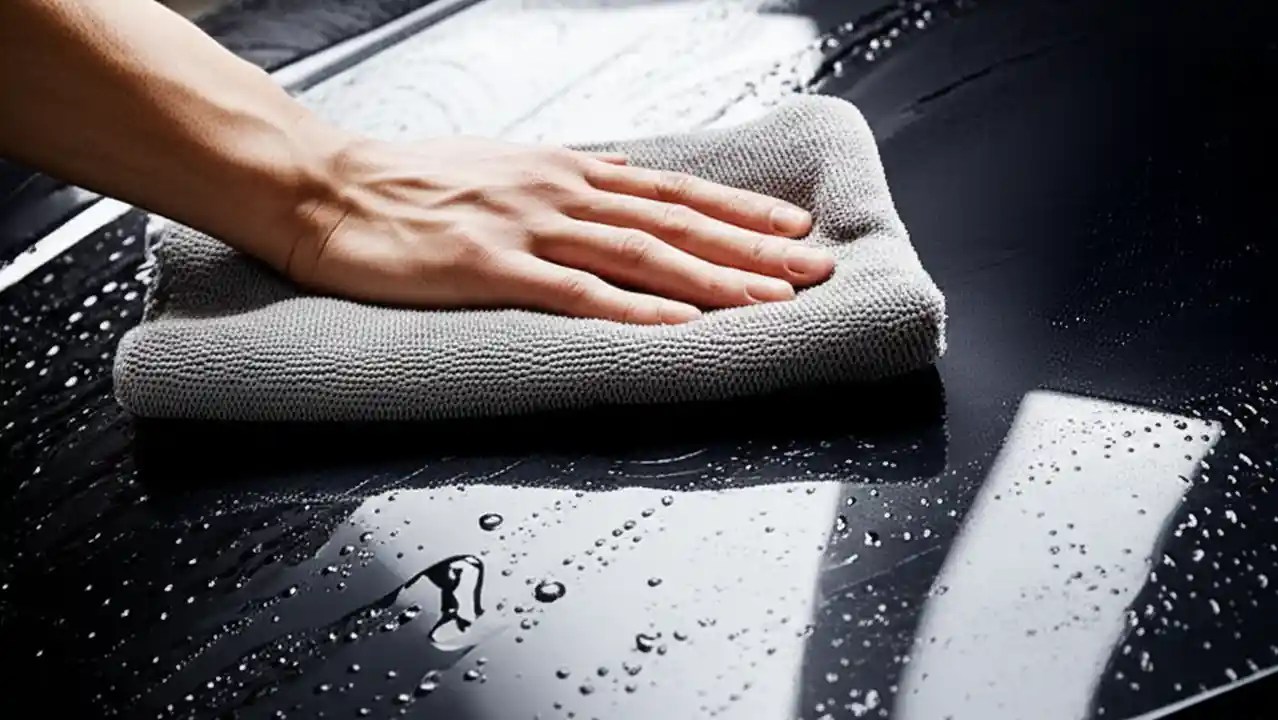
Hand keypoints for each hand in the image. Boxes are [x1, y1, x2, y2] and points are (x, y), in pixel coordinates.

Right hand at [283, 136, 834, 323]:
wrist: (326, 187)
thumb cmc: (407, 184)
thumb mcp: (501, 171)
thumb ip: (562, 191)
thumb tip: (616, 204)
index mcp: (564, 170)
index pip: (672, 190)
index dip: (738, 210)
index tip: (791, 227)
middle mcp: (560, 192)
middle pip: (675, 221)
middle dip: (752, 246)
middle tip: (814, 266)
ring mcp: (528, 227)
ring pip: (642, 254)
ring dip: (714, 278)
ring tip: (772, 299)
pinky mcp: (490, 267)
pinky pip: (575, 293)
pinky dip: (633, 311)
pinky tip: (679, 326)